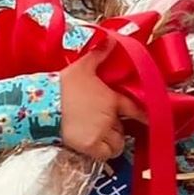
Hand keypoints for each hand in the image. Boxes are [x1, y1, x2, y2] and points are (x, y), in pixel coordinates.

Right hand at [59, 38, 145, 162]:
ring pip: (117, 143)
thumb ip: (99, 55)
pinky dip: (104, 154)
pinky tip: (97, 149)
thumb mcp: (81, 67)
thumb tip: (111, 39)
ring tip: (102, 139)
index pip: (135, 109)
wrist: (43, 104)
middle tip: (105, 126)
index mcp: (111, 98)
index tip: (150, 120)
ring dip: (112, 142)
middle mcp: (110, 117)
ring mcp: (100, 132)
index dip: (144, 116)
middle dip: (116, 128)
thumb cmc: (61, 86)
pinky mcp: (89, 145)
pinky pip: (105, 155)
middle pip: (122, 128)